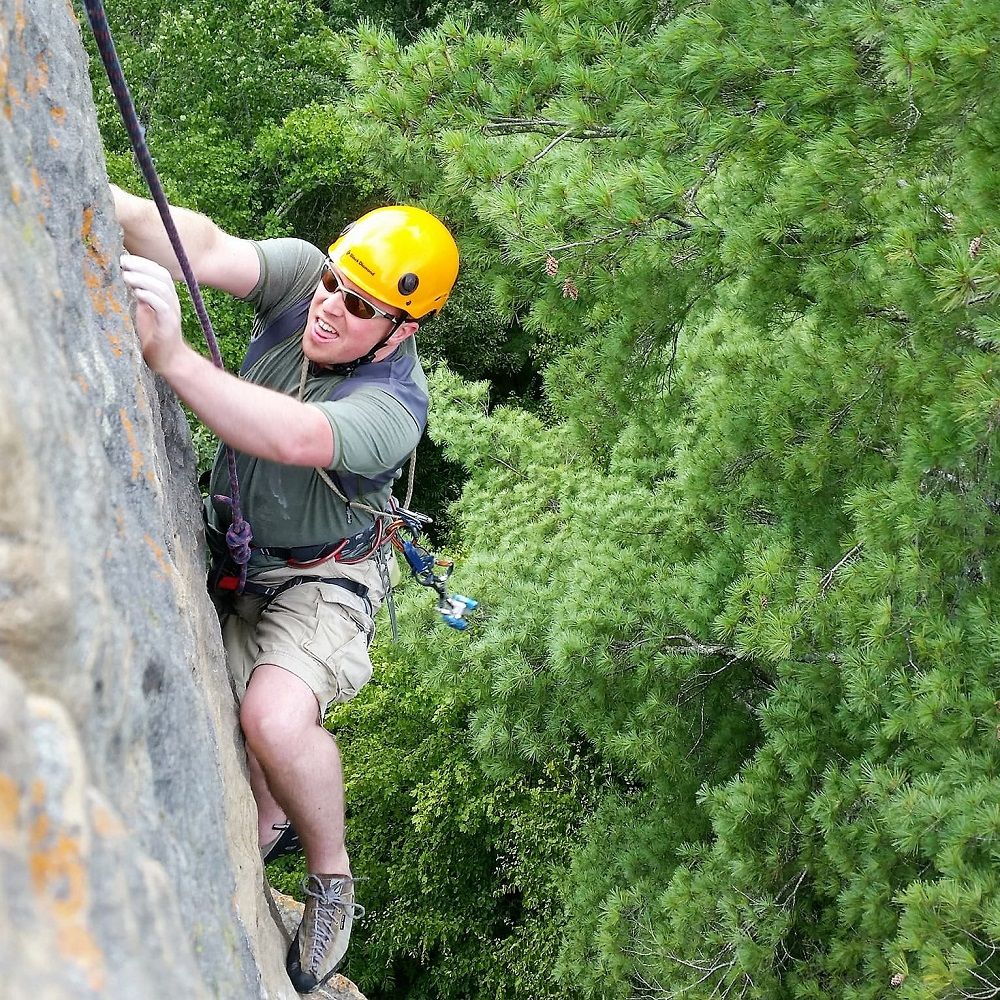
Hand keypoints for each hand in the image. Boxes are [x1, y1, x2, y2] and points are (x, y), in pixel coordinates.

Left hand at [120, 252, 183, 373]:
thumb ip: (138, 295)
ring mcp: (172, 313)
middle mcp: (171, 302)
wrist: (167, 361)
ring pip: (162, 289)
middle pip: (161, 276)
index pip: (159, 272)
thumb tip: (122, 277)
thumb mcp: (143, 312)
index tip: (123, 258)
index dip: (143, 263)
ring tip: (126, 275)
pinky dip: (150, 297)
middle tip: (122, 262)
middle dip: (142, 266)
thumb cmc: (152, 337)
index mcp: (165, 297)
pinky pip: (162, 307)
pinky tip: (137, 293)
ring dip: (143, 279)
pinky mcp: (169, 326)